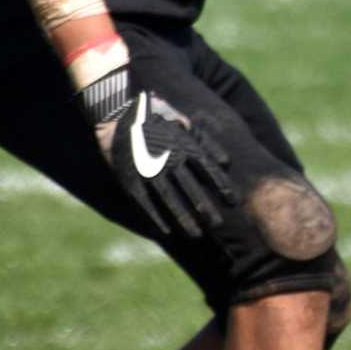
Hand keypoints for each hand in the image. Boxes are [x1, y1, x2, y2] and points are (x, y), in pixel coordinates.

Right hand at [86, 82, 237, 241]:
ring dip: (184, 218)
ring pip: (171, 200)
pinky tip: (168, 231)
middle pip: (192, 188)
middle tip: (219, 225)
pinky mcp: (130, 179)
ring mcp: (148, 171)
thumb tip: (226, 161)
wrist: (116, 115)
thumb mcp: (183, 124)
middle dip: (206, 208)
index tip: (234, 202)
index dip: (222, 186)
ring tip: (197, 235)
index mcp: (183, 146)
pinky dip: (158, 218)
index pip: (208, 170)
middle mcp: (169, 160)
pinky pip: (146, 203)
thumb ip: (205, 141)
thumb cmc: (154, 118)